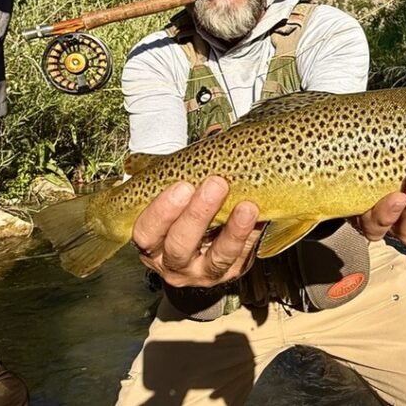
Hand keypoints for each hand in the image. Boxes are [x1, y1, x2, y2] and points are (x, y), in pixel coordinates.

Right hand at [131, 176, 261, 288]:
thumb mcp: (178, 191)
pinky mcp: (230, 273)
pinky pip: (242, 258)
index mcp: (151, 241)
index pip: (146, 232)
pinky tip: (259, 218)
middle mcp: (172, 263)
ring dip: (233, 232)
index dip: (162, 211)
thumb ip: (189, 165)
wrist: (204, 242)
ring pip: (217, 258)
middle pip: (180, 246)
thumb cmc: (185, 209)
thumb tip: (213, 133)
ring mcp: (202, 272)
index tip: (182, 185)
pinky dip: (252, 237)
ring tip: (247, 207)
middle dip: (198, 214)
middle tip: (216, 184)